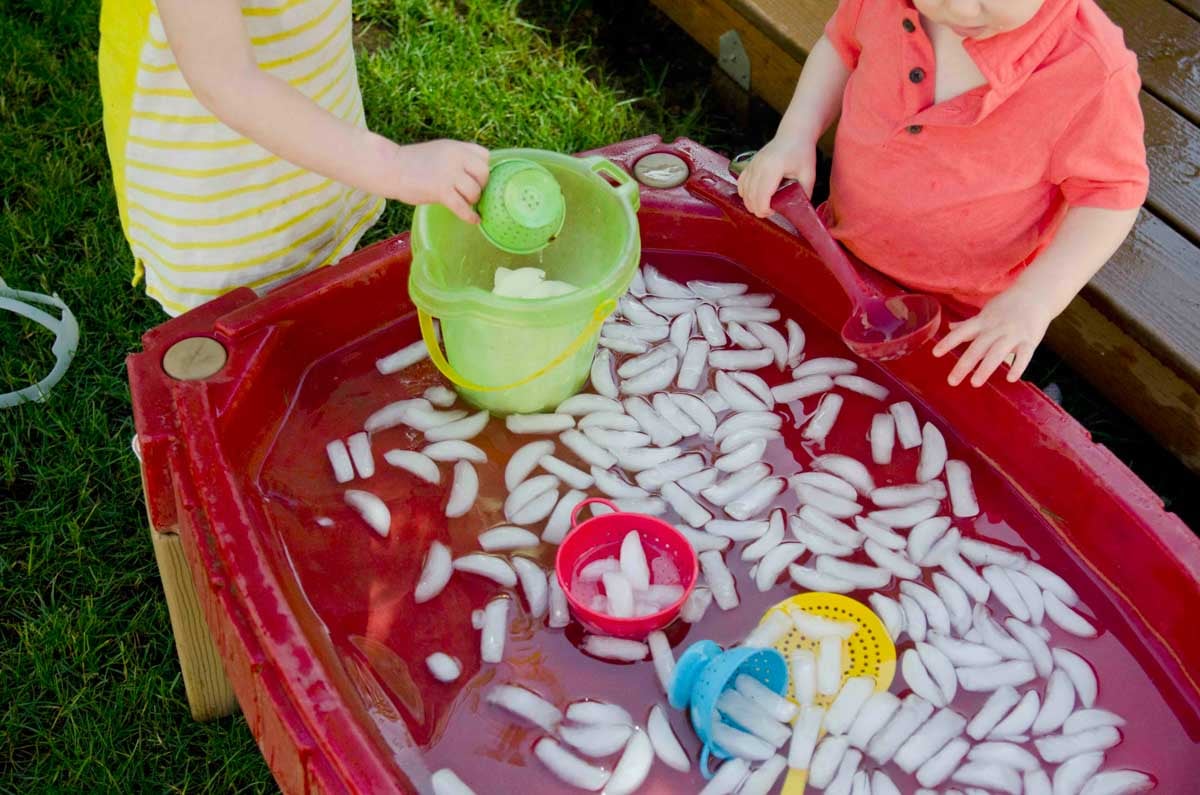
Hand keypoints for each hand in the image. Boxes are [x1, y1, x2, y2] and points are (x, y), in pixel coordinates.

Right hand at [388, 139, 490, 222]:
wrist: (390, 167)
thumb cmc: (414, 163)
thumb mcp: (440, 151)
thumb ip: (458, 158)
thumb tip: (477, 175)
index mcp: (456, 147)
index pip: (484, 156)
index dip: (483, 168)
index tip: (476, 178)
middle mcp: (456, 157)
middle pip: (484, 174)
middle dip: (481, 185)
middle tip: (471, 192)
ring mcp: (449, 174)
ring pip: (475, 191)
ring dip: (473, 200)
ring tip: (464, 202)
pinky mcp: (441, 190)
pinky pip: (463, 207)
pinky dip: (470, 216)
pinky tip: (474, 219)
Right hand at [736, 136, 816, 217]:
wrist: (793, 135)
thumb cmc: (801, 152)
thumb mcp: (808, 175)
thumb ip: (804, 194)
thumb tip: (800, 211)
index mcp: (774, 168)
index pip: (762, 197)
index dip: (765, 210)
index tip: (773, 212)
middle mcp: (759, 166)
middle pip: (750, 197)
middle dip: (758, 209)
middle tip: (770, 211)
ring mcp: (752, 164)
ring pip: (743, 192)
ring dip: (751, 202)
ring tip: (763, 205)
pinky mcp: (749, 164)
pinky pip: (740, 184)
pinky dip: (745, 193)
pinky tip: (754, 197)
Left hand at [931, 285, 1054, 386]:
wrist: (1036, 294)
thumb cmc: (1007, 305)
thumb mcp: (986, 312)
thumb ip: (969, 324)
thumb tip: (950, 327)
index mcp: (983, 321)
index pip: (961, 332)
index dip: (948, 342)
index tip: (935, 354)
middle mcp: (996, 328)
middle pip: (977, 347)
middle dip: (964, 364)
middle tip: (952, 381)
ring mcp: (1013, 334)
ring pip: (997, 353)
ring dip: (985, 368)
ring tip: (974, 383)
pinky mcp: (1030, 340)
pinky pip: (1024, 355)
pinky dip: (1018, 366)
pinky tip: (1010, 379)